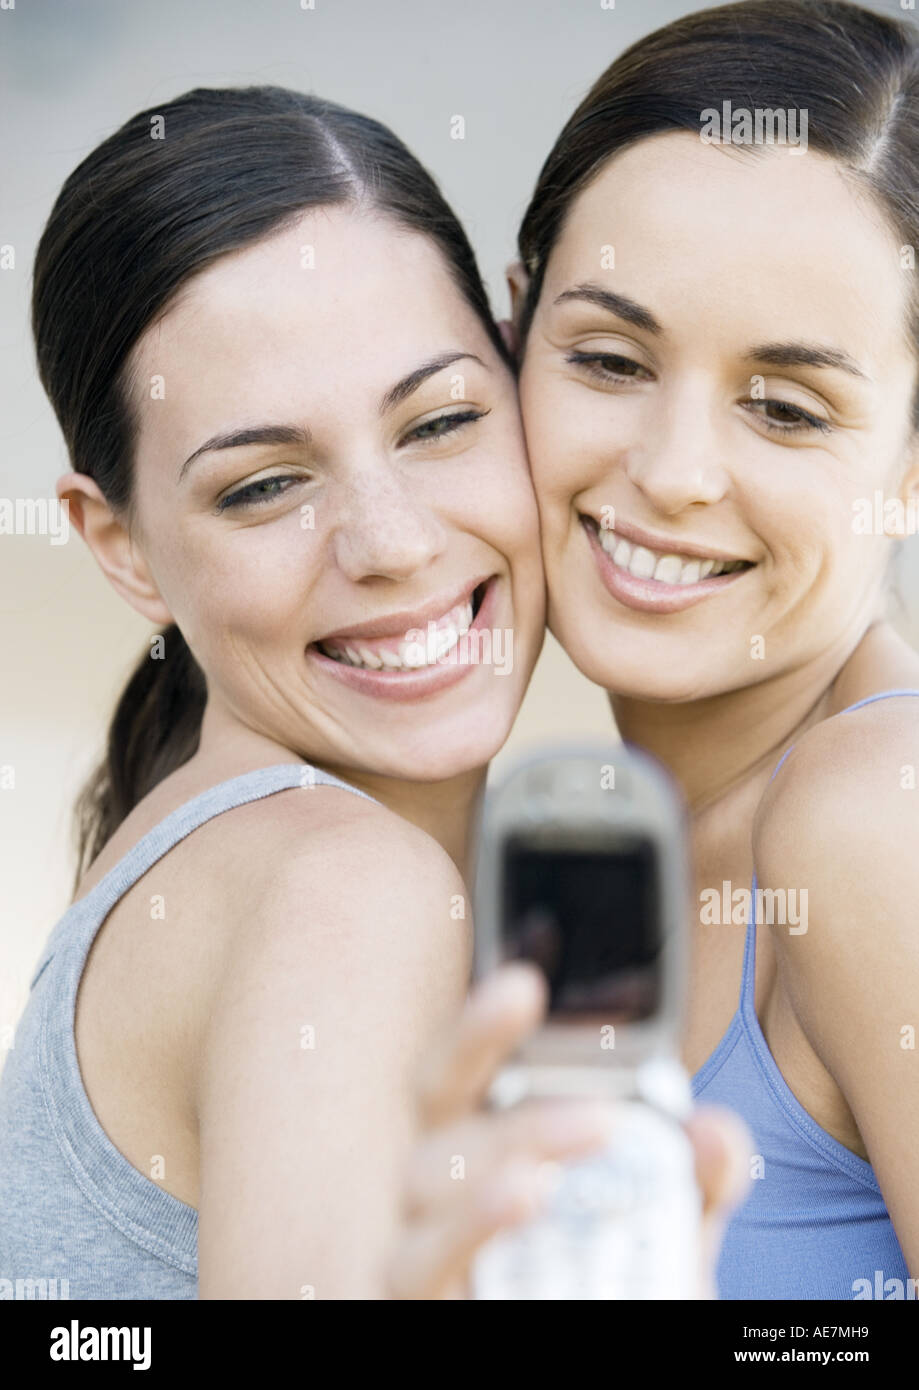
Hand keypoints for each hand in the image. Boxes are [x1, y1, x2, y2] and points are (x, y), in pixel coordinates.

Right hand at [385, 961, 750, 1298]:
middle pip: (438, 1087)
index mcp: (488, 1133)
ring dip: (504, 1137)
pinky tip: (524, 1192)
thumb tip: (715, 1131)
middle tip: (522, 989)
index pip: (479, 1055)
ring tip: (586, 1121)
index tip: (530, 959)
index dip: (492, 1007)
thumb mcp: (665, 1230)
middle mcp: (443, 1170)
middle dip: (473, 1033)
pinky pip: (419, 1257)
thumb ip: (694, 1181)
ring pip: (431, 1169)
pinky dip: (471, 1221)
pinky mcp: (415, 1290)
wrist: (581, 1340)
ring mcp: (422, 1229)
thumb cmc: (603, 1288)